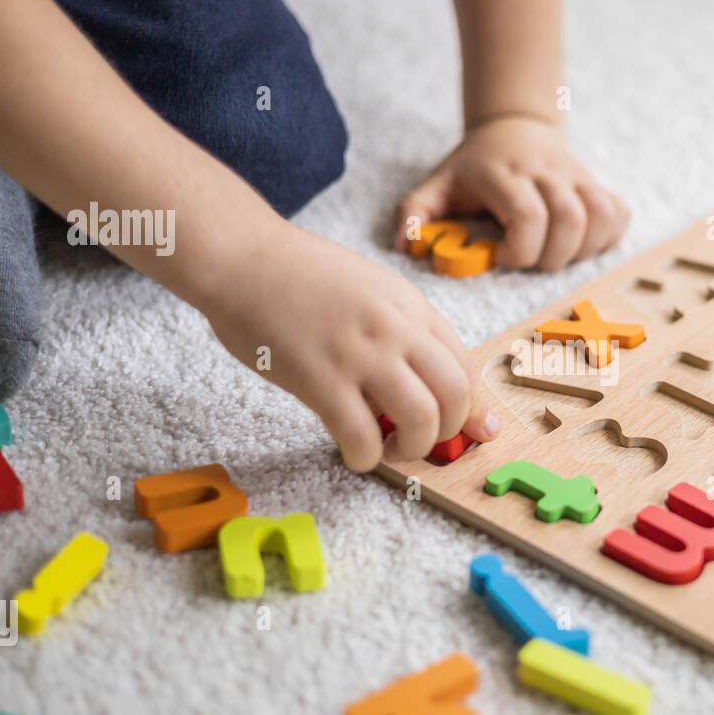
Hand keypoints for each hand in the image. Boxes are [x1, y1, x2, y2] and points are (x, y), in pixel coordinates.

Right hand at [202, 220, 499, 470]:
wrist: (241, 256)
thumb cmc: (298, 276)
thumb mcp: (370, 289)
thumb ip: (401, 328)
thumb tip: (423, 380)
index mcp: (411, 306)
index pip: (465, 365)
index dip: (472, 408)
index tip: (471, 432)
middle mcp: (395, 328)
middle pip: (456, 395)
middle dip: (448, 432)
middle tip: (420, 440)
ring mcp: (360, 352)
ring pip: (421, 419)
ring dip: (412, 449)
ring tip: (388, 449)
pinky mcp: (320, 377)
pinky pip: (362, 435)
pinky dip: (366, 458)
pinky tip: (355, 454)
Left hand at [394, 115, 628, 270]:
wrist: (513, 125)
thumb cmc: (473, 167)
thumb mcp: (437, 183)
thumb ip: (415, 213)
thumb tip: (404, 245)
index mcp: (505, 175)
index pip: (528, 215)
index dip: (520, 249)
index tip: (501, 256)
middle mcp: (546, 172)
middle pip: (570, 220)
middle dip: (552, 257)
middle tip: (530, 260)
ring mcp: (575, 176)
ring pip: (600, 216)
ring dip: (583, 249)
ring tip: (556, 254)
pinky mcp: (595, 183)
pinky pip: (618, 212)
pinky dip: (608, 235)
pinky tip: (582, 243)